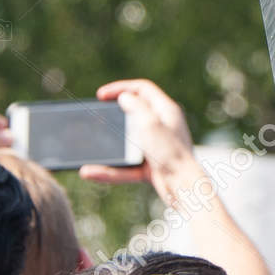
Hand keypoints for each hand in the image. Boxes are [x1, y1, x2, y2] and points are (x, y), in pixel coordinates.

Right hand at [80, 79, 197, 203]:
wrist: (183, 187)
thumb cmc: (170, 154)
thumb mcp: (150, 123)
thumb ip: (136, 106)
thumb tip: (125, 97)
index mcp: (166, 111)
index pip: (143, 89)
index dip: (121, 88)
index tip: (101, 95)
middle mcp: (163, 126)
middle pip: (135, 113)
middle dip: (114, 114)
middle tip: (97, 114)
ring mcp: (157, 147)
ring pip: (128, 142)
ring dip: (109, 145)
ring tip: (91, 146)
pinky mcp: (152, 166)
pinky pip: (126, 166)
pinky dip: (110, 169)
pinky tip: (91, 171)